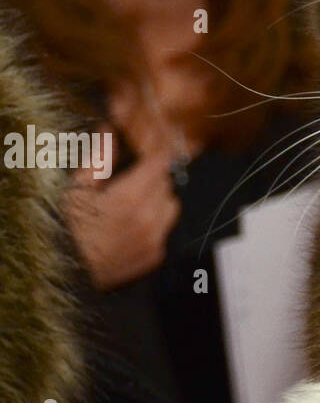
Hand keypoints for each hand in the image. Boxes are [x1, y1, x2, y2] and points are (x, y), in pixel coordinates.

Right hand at [62, 130, 181, 289]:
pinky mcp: (154, 256)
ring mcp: (154, 240)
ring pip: (171, 207)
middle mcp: (149, 219)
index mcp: (130, 198)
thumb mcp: (76, 188)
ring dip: (158, 199)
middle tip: (129, 178)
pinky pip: (165, 230)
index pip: (160, 163)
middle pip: (166, 184)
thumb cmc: (65, 226)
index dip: (153, 153)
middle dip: (152, 176)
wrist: (65, 272)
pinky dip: (155, 223)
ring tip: (132, 202)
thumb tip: (111, 131)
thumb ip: (100, 158)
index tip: (145, 150)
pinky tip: (130, 225)